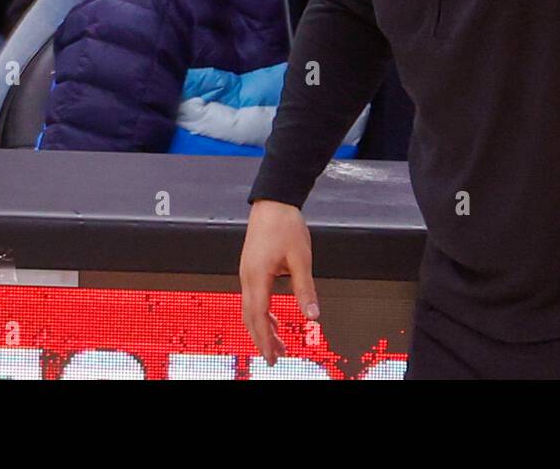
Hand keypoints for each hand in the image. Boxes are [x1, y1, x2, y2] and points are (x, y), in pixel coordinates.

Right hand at [238, 200, 318, 366]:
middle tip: (275, 358)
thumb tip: (313, 315)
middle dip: (262, 339)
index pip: (259, 317)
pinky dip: (262, 313)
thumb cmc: (285, 225)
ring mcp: (247, 273)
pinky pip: (253, 297)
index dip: (265, 340)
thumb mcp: (301, 258)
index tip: (272, 357)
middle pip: (251, 317)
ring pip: (251, 309)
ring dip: (263, 327)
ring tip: (277, 343)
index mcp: (257, 277)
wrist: (273, 201)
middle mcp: (247, 278)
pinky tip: (273, 319)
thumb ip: (305, 289)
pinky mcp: (251, 268)